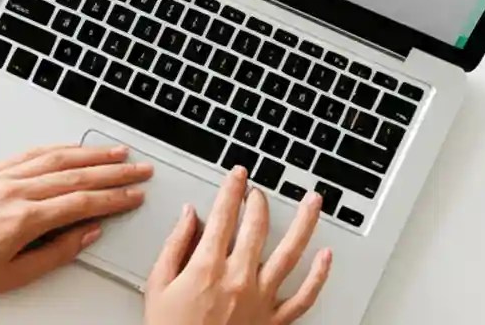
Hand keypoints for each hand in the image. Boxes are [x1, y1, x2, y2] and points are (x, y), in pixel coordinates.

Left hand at [0, 143, 152, 300]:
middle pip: (76, 175)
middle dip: (113, 172)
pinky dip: (57, 149)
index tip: (134, 195)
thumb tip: (88, 234)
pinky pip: (31, 153)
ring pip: (56, 158)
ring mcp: (0, 176)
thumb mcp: (13, 275)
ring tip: (116, 152)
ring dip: (90, 154)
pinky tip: (72, 149)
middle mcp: (14, 190)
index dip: (114, 198)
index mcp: (23, 218)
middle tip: (139, 170)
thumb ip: (57, 253)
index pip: (82, 202)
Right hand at [144, 167, 331, 324]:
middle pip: (256, 228)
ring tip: (313, 202)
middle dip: (258, 202)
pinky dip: (318, 276)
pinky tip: (326, 256)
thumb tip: (188, 216)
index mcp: (207, 267)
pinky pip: (304, 297)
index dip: (231, 189)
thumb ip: (175, 246)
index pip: (223, 215)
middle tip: (258, 191)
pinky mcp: (273, 322)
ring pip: (290, 254)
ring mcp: (260, 300)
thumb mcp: (158, 286)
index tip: (238, 175)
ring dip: (304, 224)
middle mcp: (238, 279)